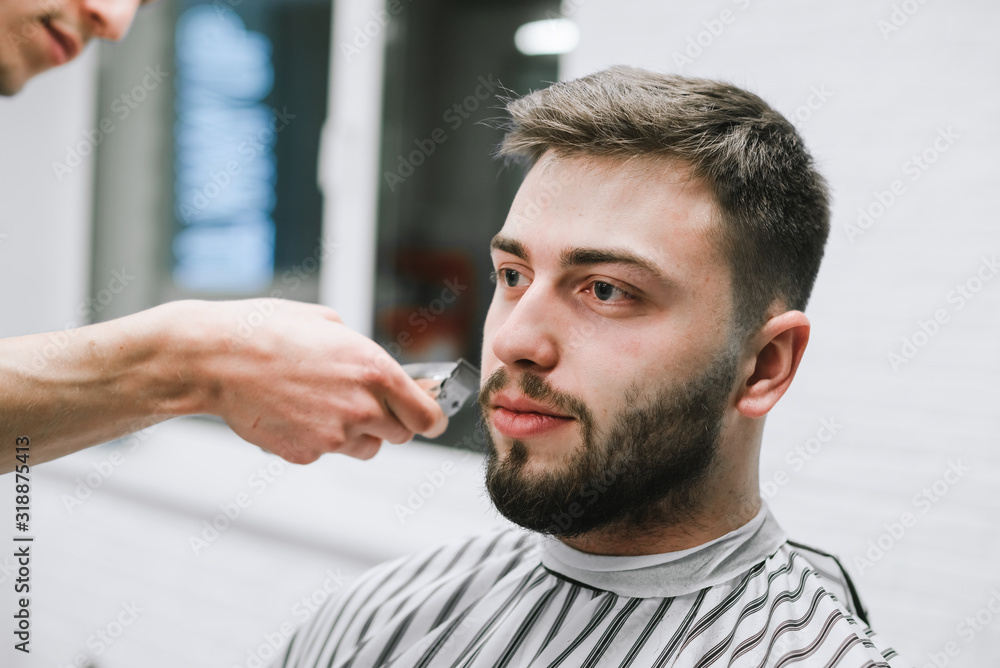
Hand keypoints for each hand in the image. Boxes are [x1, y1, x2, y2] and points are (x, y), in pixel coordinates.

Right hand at [181, 299, 448, 463]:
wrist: (216, 359)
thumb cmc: (268, 331)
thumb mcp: (330, 324)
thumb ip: (364, 353)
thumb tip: (381, 370)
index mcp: (374, 370)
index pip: (426, 415)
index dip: (432, 418)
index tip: (432, 419)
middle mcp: (360, 407)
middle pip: (401, 434)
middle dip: (390, 420)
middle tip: (367, 402)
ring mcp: (333, 435)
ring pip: (365, 446)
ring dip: (356, 432)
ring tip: (322, 403)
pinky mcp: (306, 453)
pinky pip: (328, 451)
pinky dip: (319, 438)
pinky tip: (295, 411)